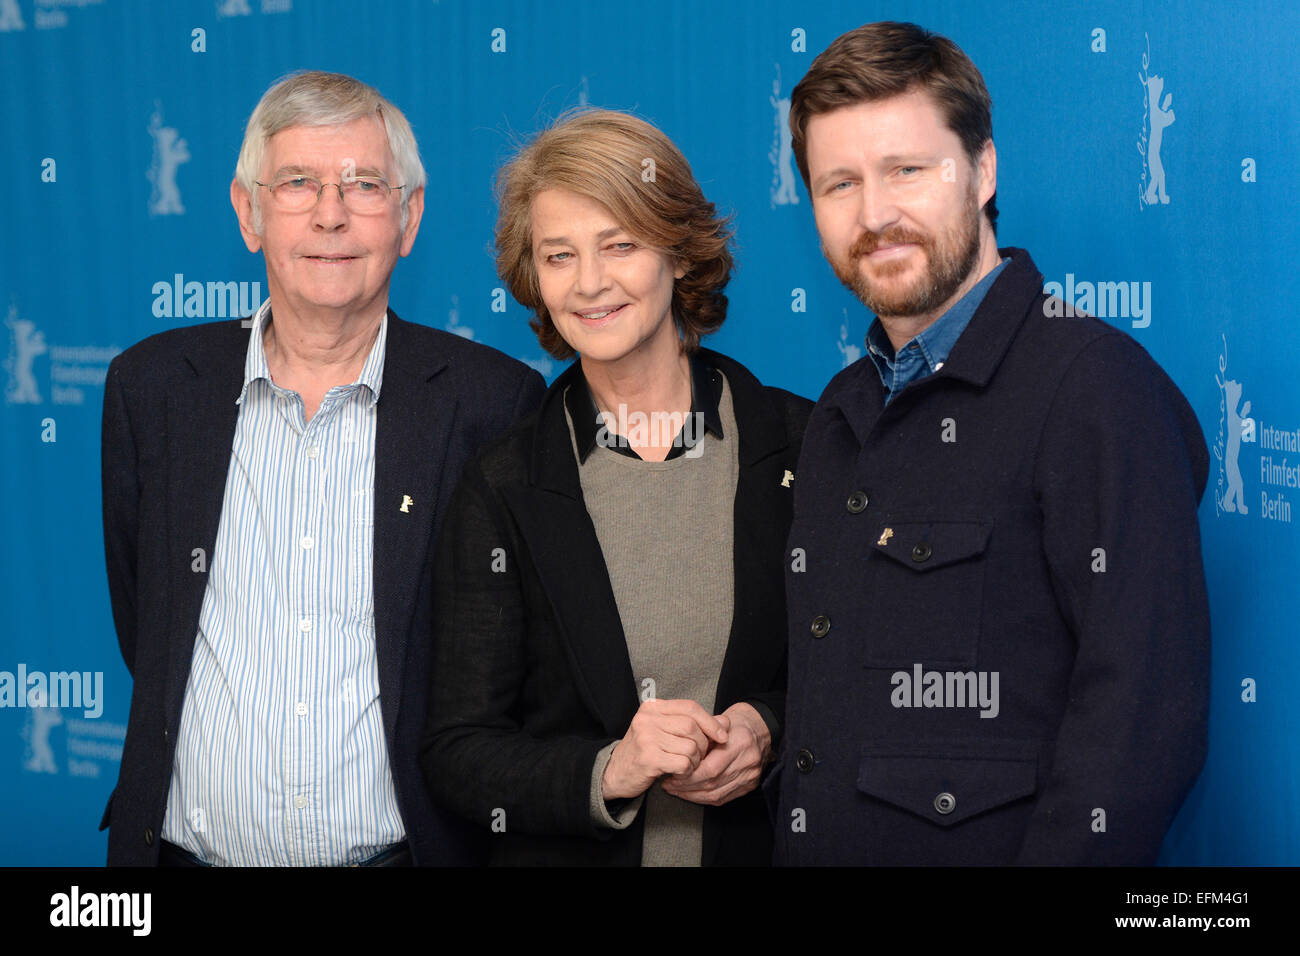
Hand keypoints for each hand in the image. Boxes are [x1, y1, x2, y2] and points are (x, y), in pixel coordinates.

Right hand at [602, 698, 728, 800]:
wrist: (615, 773)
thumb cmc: (645, 751)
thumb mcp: (666, 732)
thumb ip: (695, 725)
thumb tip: (726, 722)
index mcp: (652, 707)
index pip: (690, 707)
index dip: (710, 721)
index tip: (722, 736)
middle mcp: (647, 719)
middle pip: (692, 727)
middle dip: (703, 744)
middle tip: (698, 756)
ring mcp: (646, 738)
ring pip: (690, 746)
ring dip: (695, 761)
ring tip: (686, 765)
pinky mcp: (648, 758)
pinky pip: (683, 763)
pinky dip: (687, 771)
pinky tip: (679, 773)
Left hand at [660, 702, 771, 806]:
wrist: (760, 729)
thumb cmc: (735, 724)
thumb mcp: (718, 721)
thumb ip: (700, 733)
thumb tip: (678, 751)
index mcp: (740, 743)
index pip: (711, 769)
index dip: (689, 776)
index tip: (672, 775)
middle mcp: (748, 762)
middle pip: (712, 783)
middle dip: (687, 787)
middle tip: (669, 785)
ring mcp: (750, 776)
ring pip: (716, 794)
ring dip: (693, 795)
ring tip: (676, 790)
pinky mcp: (750, 786)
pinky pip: (723, 798)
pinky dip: (704, 798)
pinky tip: (691, 794)